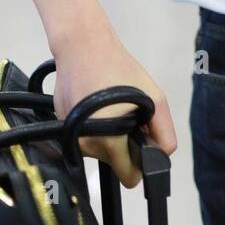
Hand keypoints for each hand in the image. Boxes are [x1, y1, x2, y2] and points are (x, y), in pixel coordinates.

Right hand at [52, 39, 177, 188]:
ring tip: (111, 105)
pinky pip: (86, 137)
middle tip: (126, 113)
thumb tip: (161, 158)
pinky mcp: (61, 128)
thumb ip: (163, 133)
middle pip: (115, 162)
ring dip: (108, 133)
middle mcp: (86, 147)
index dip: (139, 163)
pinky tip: (96, 103)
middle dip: (123, 143)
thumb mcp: (155, 99)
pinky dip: (94, 126)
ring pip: (100, 150)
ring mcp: (71, 139)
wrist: (82, 47)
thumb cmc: (119, 69)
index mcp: (109, 143)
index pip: (129, 177)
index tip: (140, 141)